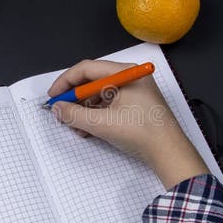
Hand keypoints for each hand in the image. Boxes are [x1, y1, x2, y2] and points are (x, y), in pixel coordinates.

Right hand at [48, 59, 207, 187]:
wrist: (169, 153)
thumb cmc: (143, 133)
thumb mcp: (103, 123)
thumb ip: (75, 114)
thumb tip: (58, 109)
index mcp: (126, 73)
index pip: (88, 69)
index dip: (66, 82)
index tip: (53, 95)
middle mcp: (130, 78)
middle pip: (93, 82)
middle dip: (74, 98)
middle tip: (60, 110)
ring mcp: (134, 93)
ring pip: (99, 96)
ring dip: (84, 110)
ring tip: (73, 124)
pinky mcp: (135, 107)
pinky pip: (109, 106)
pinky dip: (95, 116)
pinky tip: (85, 129)